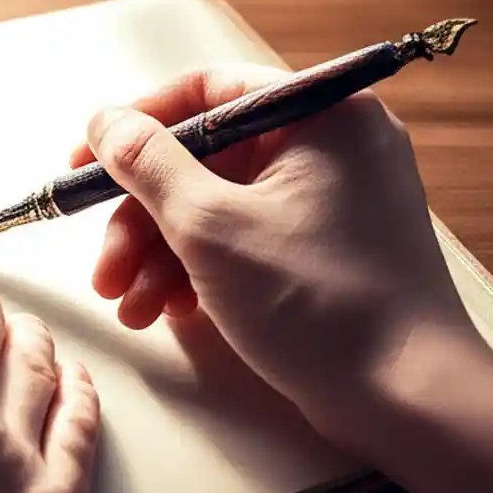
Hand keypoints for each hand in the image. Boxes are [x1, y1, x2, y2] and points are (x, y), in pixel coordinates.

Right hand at [68, 67, 492, 439]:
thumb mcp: (211, 226)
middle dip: (142, 217)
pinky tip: (169, 311)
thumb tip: (105, 121)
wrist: (409, 401)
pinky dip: (203, 271)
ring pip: (219, 206)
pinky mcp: (326, 249)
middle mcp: (332, 145)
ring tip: (128, 305)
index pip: (207, 91)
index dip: (136, 126)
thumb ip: (148, 165)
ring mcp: (332, 200)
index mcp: (320, 113)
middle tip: (103, 264)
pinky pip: (247, 239)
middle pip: (204, 159)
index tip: (83, 162)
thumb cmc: (320, 302)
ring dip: (161, 254)